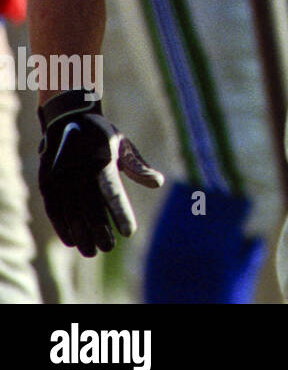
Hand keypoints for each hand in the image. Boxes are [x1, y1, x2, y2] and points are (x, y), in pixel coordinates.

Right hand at [37, 90, 164, 256]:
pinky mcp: (47, 182)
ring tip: (91, 250)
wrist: (68, 118)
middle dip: (100, 231)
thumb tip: (159, 183)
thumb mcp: (122, 145)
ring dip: (81, 234)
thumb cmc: (101, 136)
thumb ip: (138, 166)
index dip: (121, 214)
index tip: (129, 233)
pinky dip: (62, 226)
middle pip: (91, 209)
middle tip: (109, 247)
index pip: (113, 193)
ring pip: (72, 213)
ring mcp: (61, 177)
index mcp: (103, 160)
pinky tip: (71, 240)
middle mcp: (80, 170)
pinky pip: (54, 210)